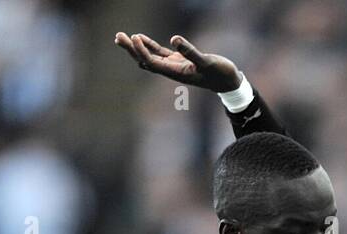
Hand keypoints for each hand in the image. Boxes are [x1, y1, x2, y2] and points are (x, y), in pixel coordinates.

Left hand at [113, 32, 241, 93]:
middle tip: (118, 37)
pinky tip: (139, 38)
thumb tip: (175, 39)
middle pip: (146, 61)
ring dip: (135, 48)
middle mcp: (172, 71)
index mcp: (177, 73)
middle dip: (131, 50)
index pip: (153, 63)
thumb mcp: (208, 62)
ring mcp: (174, 66)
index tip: (134, 37)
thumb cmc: (221, 74)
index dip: (142, 51)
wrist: (229, 83)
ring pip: (150, 57)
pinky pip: (159, 54)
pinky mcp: (179, 61)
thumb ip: (191, 52)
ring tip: (120, 37)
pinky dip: (149, 46)